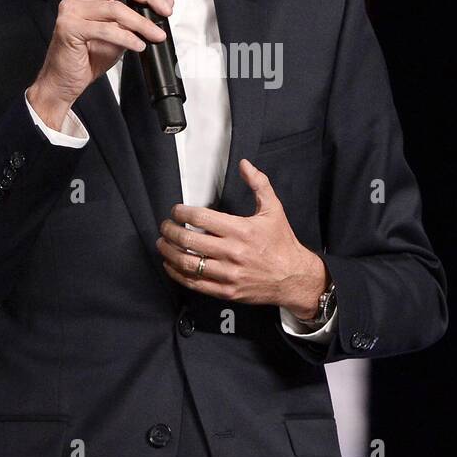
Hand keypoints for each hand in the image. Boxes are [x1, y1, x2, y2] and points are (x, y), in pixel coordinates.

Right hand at [28, 0, 173, 128]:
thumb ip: (139, 13)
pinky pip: (107, 29)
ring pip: (117, 8)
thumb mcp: (122, 31)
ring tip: (156, 35)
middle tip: (166, 12)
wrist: (65, 81)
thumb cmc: (90, 55)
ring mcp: (70, 9)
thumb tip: (167, 0)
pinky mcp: (69, 27)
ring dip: (142, 23)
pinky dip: (127, 38)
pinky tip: (138, 46)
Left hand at [157, 158, 327, 316]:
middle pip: (188, 240)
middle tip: (165, 226)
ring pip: (187, 263)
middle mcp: (232, 252)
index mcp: (241, 230)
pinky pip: (195, 283)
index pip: (200, 218)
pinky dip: (177, 273)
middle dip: (170, 231)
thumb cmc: (282, 243)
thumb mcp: (274, 209)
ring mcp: (228, 273)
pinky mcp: (226, 291)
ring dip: (169, 252)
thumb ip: (259, 184)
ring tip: (163, 244)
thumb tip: (245, 165)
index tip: (176, 211)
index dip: (181, 212)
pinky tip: (171, 265)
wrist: (293, 277)